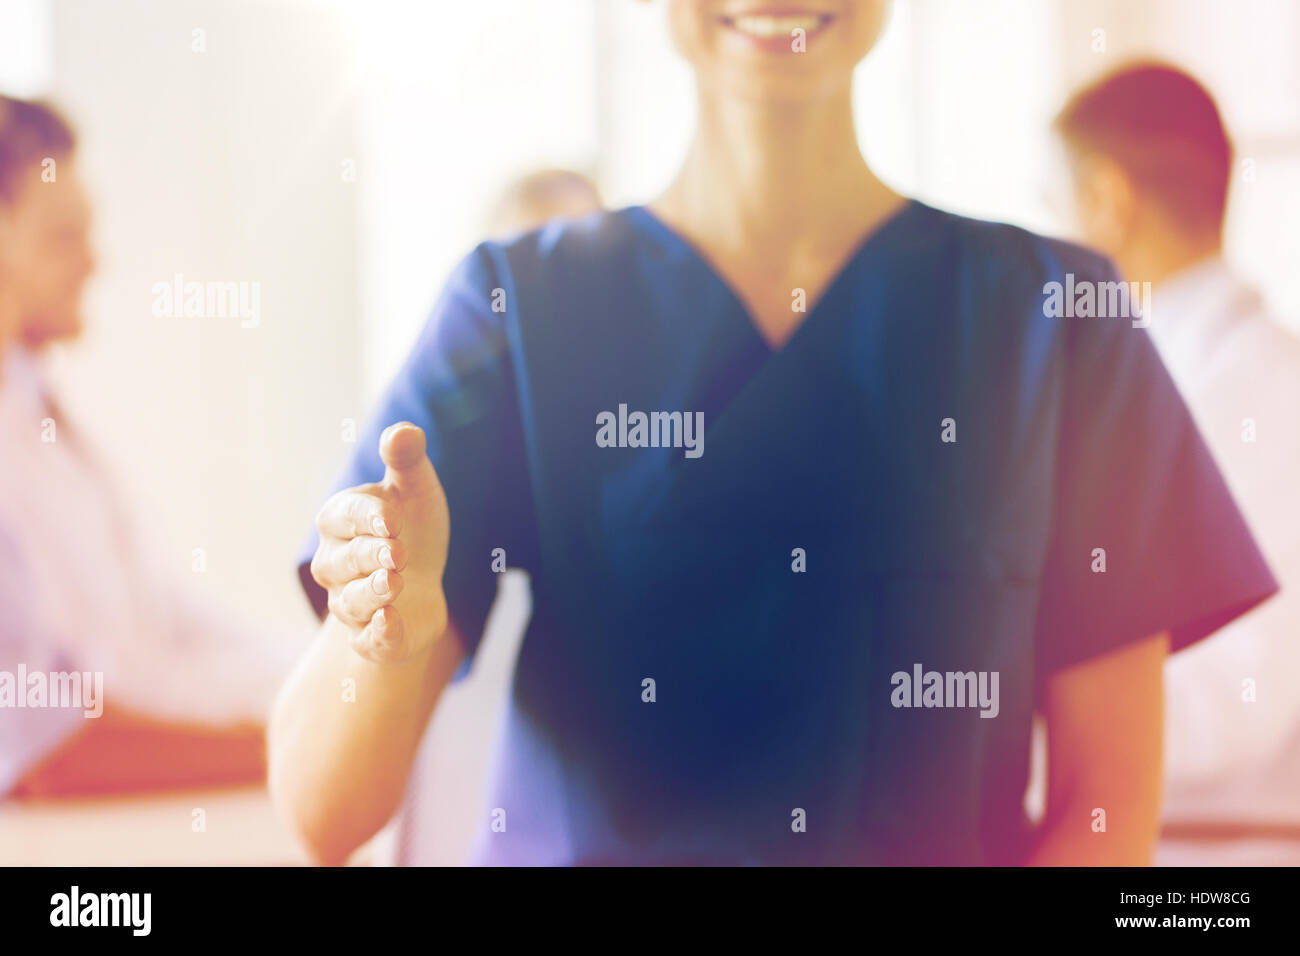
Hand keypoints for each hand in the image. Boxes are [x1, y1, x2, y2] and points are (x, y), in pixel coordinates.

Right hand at [310, 423, 449, 662]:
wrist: (423, 581)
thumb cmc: (412, 527)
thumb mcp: (415, 488)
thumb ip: (406, 460)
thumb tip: (403, 431)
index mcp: (340, 521)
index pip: (344, 516)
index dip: (367, 516)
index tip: (393, 517)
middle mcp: (335, 565)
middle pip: (343, 561)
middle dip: (370, 556)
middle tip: (398, 552)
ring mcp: (350, 603)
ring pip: (350, 602)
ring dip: (371, 593)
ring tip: (396, 582)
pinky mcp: (371, 637)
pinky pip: (366, 641)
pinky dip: (376, 635)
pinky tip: (390, 624)